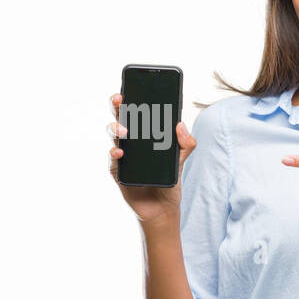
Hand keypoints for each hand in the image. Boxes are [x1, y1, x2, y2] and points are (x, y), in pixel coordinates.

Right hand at [106, 91, 196, 225]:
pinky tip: (121, 152)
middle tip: (120, 100)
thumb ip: (185, 144)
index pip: (137, 114)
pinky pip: (113, 158)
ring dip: (116, 129)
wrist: (162, 207)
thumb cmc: (169, 181)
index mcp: (146, 136)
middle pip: (121, 119)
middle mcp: (132, 142)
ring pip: (114, 136)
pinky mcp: (118, 170)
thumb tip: (181, 125)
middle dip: (118, 107)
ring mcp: (123, 155)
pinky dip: (115, 153)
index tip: (130, 90)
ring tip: (125, 131)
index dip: (132, 101)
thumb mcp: (181, 161)